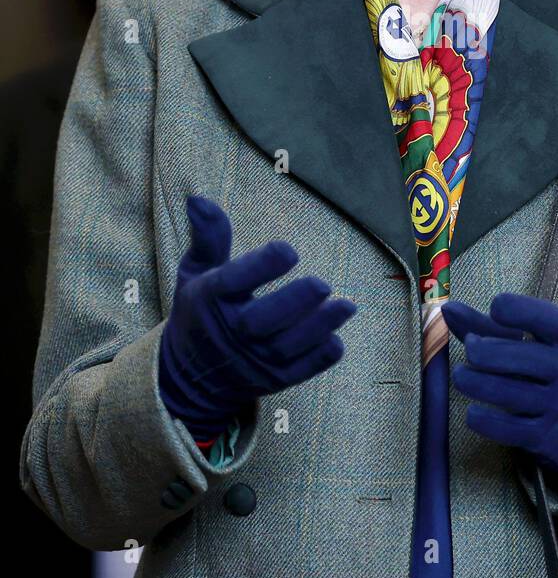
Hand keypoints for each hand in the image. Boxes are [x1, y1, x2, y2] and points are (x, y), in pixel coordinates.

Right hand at [158, 194, 355, 438]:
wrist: (190, 376)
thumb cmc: (199, 310)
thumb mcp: (195, 273)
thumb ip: (207, 237)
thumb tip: (199, 197)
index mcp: (208, 300)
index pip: (232, 282)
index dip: (260, 267)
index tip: (289, 250)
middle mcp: (228, 333)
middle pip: (259, 322)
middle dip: (293, 303)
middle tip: (323, 284)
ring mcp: (250, 360)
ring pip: (284, 348)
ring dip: (318, 328)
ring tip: (347, 305)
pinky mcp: (270, 380)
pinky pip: (297, 372)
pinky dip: (318, 358)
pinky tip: (337, 339)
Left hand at [442, 292, 557, 480]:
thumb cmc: (548, 371)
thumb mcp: (533, 344)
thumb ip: (487, 326)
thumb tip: (448, 309)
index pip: (548, 320)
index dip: (520, 310)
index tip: (495, 306)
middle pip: (524, 359)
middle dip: (488, 352)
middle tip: (470, 348)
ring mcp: (557, 405)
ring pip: (510, 394)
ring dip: (476, 383)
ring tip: (461, 377)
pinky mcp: (545, 437)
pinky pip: (508, 430)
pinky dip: (484, 421)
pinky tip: (473, 413)